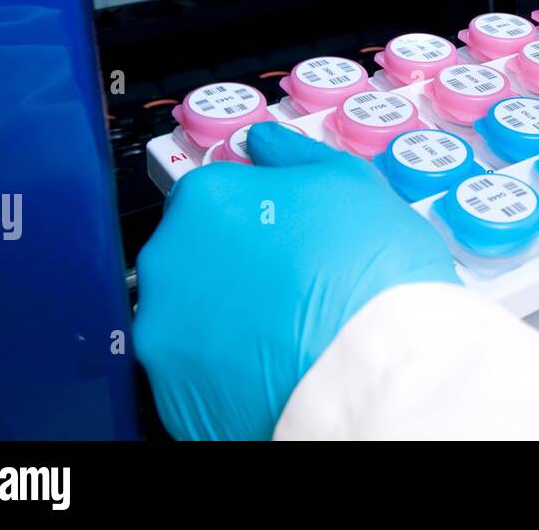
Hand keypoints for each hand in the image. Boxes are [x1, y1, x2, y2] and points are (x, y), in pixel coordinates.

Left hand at [134, 122, 459, 439]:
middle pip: (193, 255)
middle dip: (235, 264)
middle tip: (291, 281)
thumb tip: (264, 143)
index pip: (214, 194)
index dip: (256, 214)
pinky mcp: (170, 395)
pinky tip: (273, 364)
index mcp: (204, 200)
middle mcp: (167, 263)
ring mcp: (163, 334)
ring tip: (287, 328)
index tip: (284, 233)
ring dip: (226, 316)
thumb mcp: (348, 181)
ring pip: (190, 315)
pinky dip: (225, 368)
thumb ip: (291, 154)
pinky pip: (193, 371)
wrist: (374, 368)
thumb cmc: (369, 272)